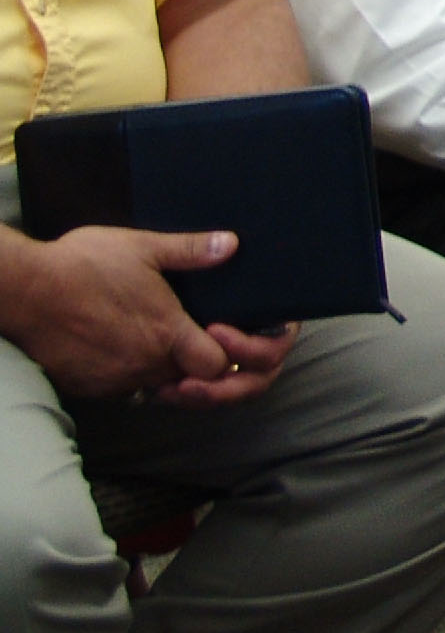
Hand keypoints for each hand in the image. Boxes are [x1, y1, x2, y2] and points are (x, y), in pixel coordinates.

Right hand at [0, 227, 294, 405]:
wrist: (25, 291)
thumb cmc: (82, 265)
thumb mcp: (143, 247)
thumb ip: (192, 251)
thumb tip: (231, 243)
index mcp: (167, 332)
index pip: (216, 366)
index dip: (224, 354)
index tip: (216, 332)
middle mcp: (144, 363)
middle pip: (188, 378)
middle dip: (194, 362)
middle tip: (188, 334)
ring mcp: (114, 378)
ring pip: (154, 384)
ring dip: (161, 367)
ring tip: (154, 337)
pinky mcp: (88, 386)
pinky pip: (122, 388)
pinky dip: (128, 372)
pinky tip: (123, 345)